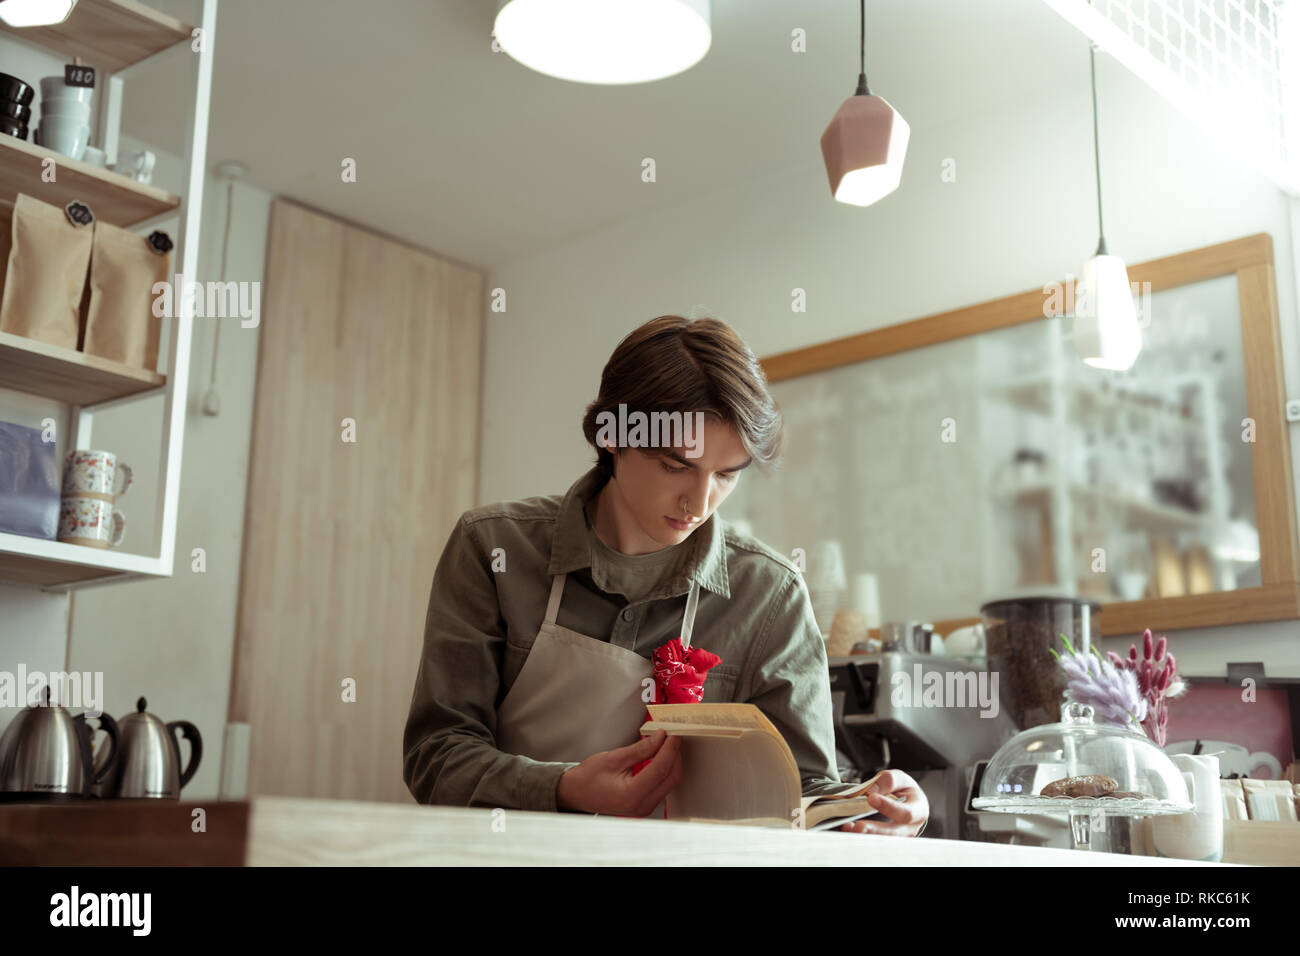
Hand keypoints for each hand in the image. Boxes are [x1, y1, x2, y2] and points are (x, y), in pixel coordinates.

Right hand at [556, 730, 682, 816]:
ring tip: (665, 743)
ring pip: (670, 782)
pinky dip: (665, 770)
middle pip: (671, 777)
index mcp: (632, 795)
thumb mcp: (613, 758)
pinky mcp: (646, 805)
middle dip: (674, 755)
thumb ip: (640, 749)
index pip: (660, 769)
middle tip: (671, 736)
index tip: (673, 734)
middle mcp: (641, 805)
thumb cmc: (588, 778)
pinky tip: (660, 756)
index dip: (669, 749)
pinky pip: (663, 786)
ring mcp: (645, 808)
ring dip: (671, 762)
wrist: (576, 794)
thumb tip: (659, 738)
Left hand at [838, 769, 928, 835]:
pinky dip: (859, 836)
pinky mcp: (885, 841)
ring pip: (881, 841)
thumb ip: (888, 781)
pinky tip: (848, 829)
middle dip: (874, 830)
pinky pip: (873, 841)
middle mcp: (909, 829)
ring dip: (864, 836)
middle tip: (858, 825)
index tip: (871, 798)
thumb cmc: (904, 791)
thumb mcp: (900, 779)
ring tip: (849, 827)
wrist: (907, 802)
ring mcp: (897, 838)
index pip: (906, 813)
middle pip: (892, 833)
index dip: (888, 807)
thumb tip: (871, 790)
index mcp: (918, 811)